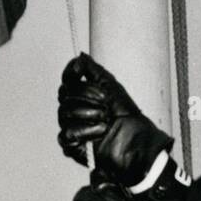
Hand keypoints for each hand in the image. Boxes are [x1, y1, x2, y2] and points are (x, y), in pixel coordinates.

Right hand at [57, 52, 172, 186]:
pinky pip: (67, 133)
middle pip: (65, 95)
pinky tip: (100, 132)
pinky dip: (85, 132)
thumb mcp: (110, 85)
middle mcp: (73, 109)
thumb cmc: (126, 113)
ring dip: (89, 114)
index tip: (80, 72)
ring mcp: (71, 126)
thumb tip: (79, 55)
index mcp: (81, 94)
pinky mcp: (72, 145)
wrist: (135, 140)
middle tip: (106, 104)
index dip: (71, 74)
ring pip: (65, 113)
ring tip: (106, 120)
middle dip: (88, 96)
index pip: (66, 80)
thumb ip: (92, 68)